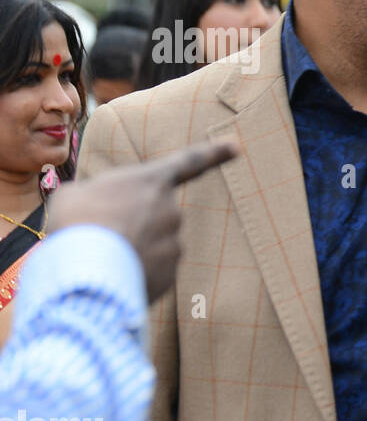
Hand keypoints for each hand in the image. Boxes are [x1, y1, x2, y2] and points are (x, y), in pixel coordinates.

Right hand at [46, 139, 240, 301]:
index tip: (236, 146)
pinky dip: (133, 271)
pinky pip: (151, 270)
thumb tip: (107, 215)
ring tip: (101, 254)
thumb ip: (100, 197)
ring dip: (129, 249)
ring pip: (151, 244)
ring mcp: (174, 243)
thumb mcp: (75, 195)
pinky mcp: (171, 273)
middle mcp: (171, 210)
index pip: (188, 162)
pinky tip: (111, 275)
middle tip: (99, 233)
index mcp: (151, 181)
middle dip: (131, 225)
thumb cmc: (76, 223)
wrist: (87, 270)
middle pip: (154, 215)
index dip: (214, 153)